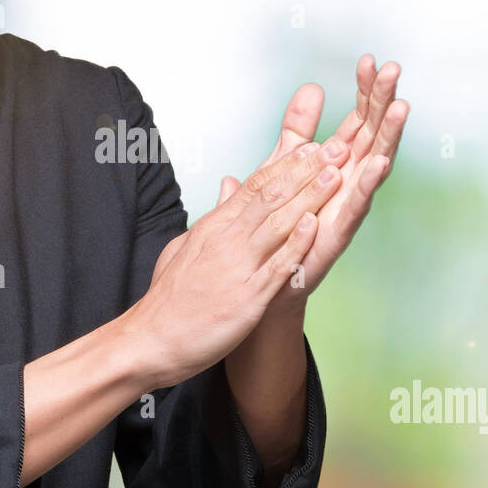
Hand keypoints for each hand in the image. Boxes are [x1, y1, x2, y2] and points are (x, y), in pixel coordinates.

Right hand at [131, 138, 350, 388]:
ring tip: (335, 176)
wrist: (151, 340)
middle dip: (306, 171)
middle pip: (271, 197)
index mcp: (213, 227)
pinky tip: (315, 226)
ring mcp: (236, 268)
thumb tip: (227, 189)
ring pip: (278, 224)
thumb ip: (213, 217)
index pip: (254, 186)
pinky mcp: (245, 298)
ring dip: (309, 198)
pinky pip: (276, 267)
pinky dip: (297, 245)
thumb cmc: (169, 300)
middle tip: (336, 149)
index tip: (312, 147)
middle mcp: (226, 241)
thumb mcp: (185, 247)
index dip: (286, 164)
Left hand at [218, 54, 408, 303]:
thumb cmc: (279, 221)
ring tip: (401, 106)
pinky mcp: (338, 232)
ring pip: (374, 164)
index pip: (358, 119)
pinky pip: (357, 205)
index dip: (365, 91)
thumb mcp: (285, 163)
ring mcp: (347, 205)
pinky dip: (368, 183)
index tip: (370, 60)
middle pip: (372, 133)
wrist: (266, 277)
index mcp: (339, 163)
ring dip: (389, 135)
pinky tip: (381, 162)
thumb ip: (298, 128)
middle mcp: (349, 181)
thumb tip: (312, 87)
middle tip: (393, 70)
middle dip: (383, 101)